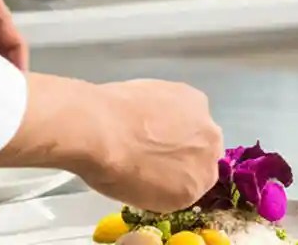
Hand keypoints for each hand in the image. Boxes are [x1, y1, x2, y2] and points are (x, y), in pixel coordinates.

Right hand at [0, 74, 223, 213]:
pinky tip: (138, 187)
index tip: (158, 155)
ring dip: (170, 182)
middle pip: (201, 155)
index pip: (194, 133)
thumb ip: (151, 113)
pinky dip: (163, 198)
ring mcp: (202, 157)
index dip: (174, 148)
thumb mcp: (133, 98)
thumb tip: (138, 125)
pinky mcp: (191, 184)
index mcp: (192, 100)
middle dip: (178, 165)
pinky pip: (183, 199)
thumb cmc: (97, 110)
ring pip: (195, 178)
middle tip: (145, 169)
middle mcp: (206, 127)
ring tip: (136, 177)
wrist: (91, 126)